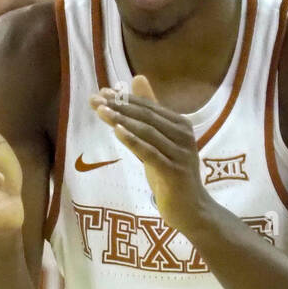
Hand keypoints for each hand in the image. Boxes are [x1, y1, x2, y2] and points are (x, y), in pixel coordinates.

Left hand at [90, 76, 207, 233]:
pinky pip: (150, 153)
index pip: (149, 107)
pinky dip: (133, 141)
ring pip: (147, 132)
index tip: (101, 92)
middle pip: (147, 117)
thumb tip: (137, 78)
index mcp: (181, 125)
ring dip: (123, 120)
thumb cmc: (172, 175)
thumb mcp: (158, 142)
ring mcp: (180, 153)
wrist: (191, 210)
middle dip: (120, 106)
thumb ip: (150, 113)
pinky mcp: (174, 172)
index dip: (125, 99)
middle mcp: (183, 135)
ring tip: (101, 111)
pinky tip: (117, 131)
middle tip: (96, 99)